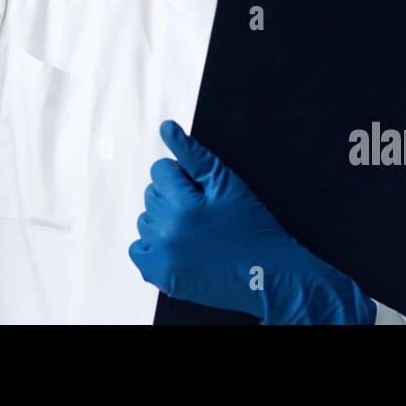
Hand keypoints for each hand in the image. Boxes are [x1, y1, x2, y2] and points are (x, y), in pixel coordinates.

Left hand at [128, 119, 376, 324]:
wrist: (267, 276)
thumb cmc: (253, 227)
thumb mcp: (228, 184)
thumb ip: (193, 154)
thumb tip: (166, 127)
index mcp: (183, 206)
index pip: (160, 171)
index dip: (182, 176)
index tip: (201, 192)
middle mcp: (167, 233)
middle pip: (152, 195)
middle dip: (173, 197)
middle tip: (203, 213)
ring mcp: (162, 258)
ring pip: (145, 221)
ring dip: (163, 221)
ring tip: (195, 231)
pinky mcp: (161, 278)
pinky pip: (138, 250)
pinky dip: (153, 247)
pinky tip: (178, 247)